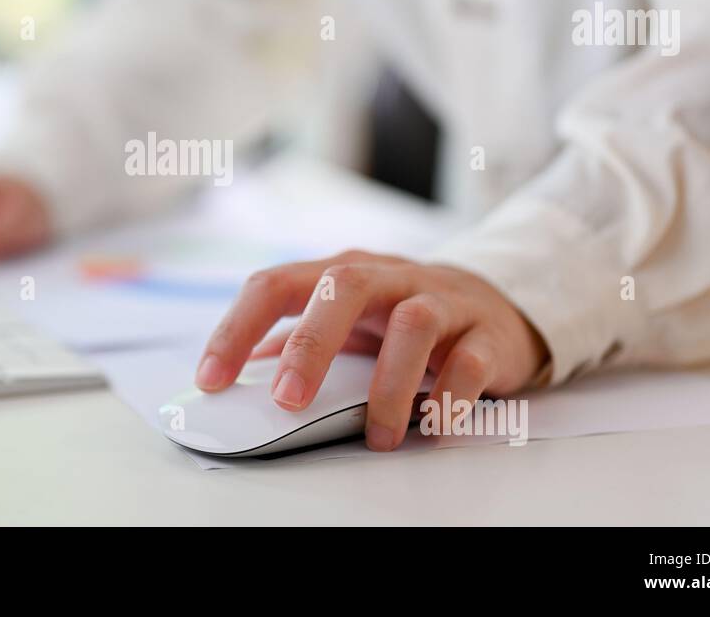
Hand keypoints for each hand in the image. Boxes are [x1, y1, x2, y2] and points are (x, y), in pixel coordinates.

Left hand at [194, 250, 548, 450]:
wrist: (498, 305)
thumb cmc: (404, 314)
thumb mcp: (347, 316)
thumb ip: (294, 334)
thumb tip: (238, 367)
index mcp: (344, 273)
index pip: (278, 284)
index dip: (239, 327)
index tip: (212, 378)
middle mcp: (391, 277)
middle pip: (345, 285)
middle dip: (310, 345)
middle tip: (287, 401)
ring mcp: (443, 301)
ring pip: (415, 324)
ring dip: (389, 385)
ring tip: (378, 436)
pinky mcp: (487, 334)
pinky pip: (469, 361)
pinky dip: (449, 397)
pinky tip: (433, 427)